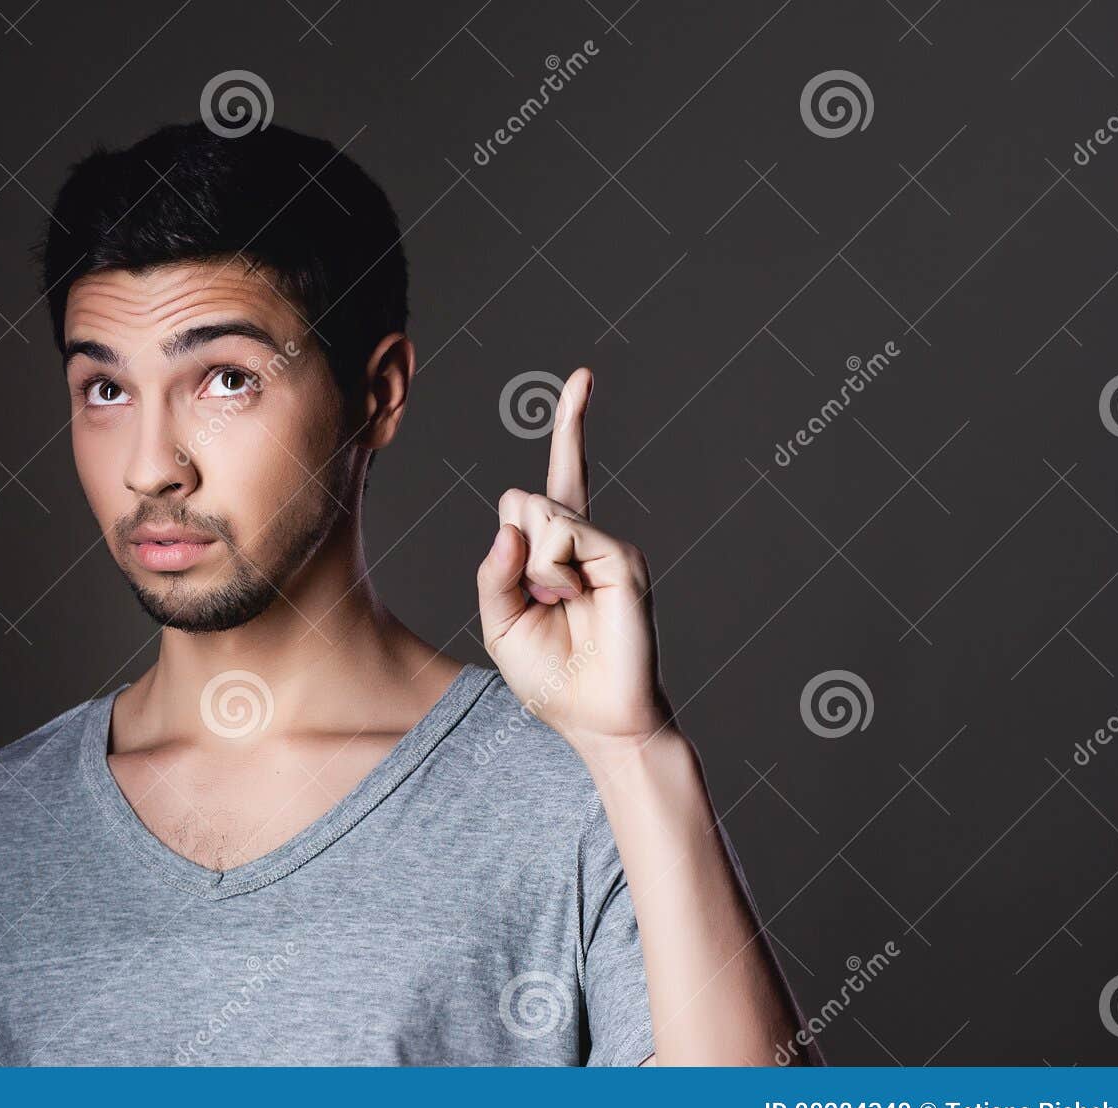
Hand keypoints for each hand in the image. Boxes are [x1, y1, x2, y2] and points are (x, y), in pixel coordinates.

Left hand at [476, 367, 674, 761]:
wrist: (597, 720)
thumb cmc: (550, 676)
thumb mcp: (500, 622)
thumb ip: (494, 571)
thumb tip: (513, 523)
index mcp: (559, 549)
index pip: (560, 476)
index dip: (571, 426)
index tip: (584, 378)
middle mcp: (587, 539)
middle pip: (522, 499)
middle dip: (514, 548)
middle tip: (543, 597)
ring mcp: (609, 546)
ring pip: (540, 514)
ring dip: (534, 567)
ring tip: (562, 603)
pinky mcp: (623, 559)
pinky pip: (564, 535)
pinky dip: (552, 572)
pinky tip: (574, 600)